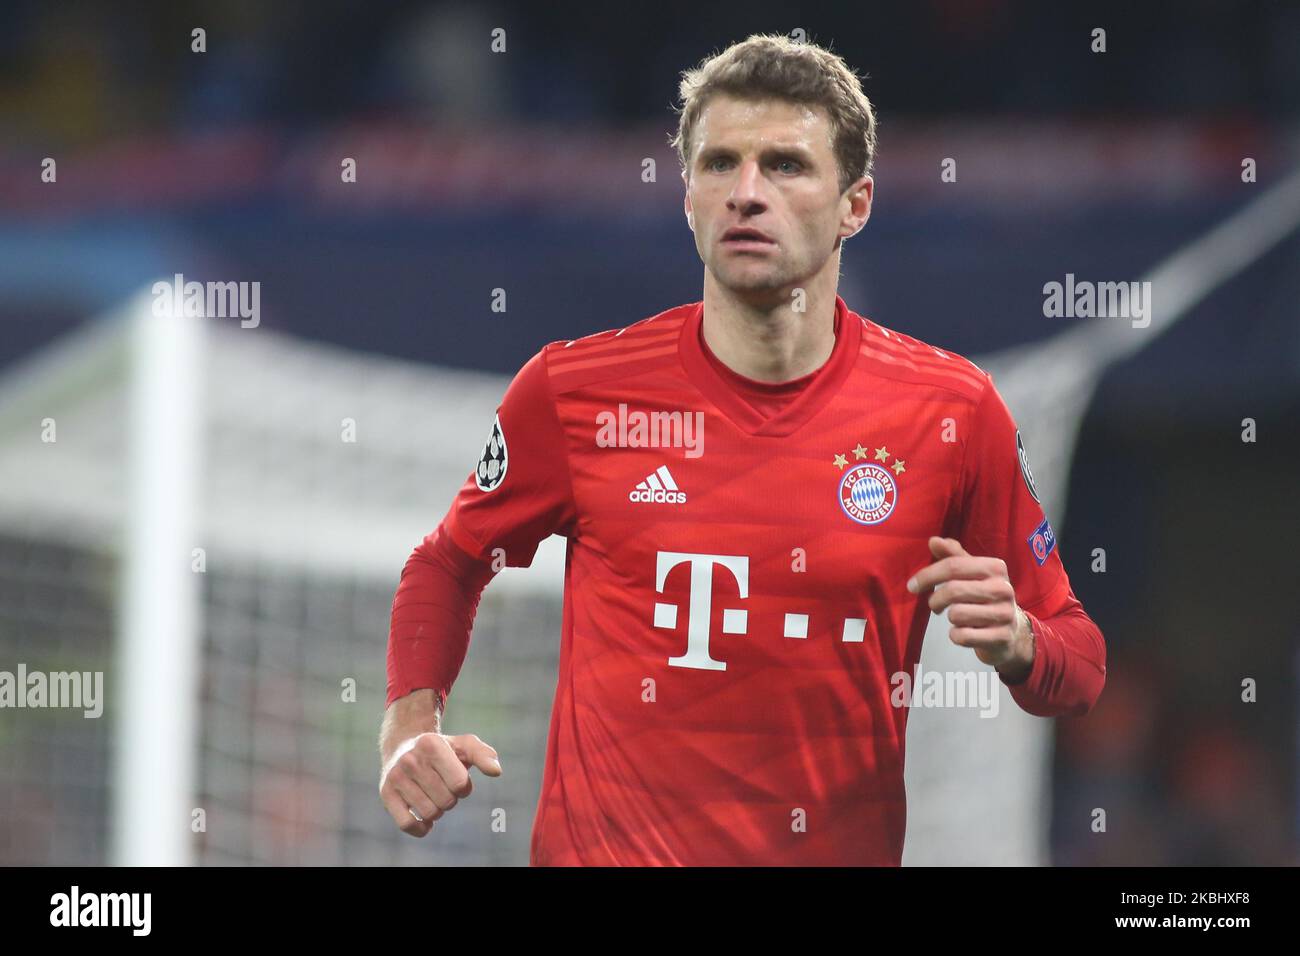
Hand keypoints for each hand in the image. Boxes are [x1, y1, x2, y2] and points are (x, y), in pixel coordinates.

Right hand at [379, 731, 501, 836]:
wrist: (402, 747)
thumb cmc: (441, 750)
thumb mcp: (464, 745)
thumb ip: (484, 755)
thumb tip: (496, 771)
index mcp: (431, 744)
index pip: (459, 784)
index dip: (464, 787)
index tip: (457, 779)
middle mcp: (410, 760)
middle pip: (446, 801)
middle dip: (450, 798)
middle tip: (442, 787)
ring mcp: (396, 777)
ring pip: (430, 814)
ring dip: (438, 810)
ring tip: (432, 796)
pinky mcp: (386, 794)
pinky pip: (407, 824)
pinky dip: (421, 829)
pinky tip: (425, 822)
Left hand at [906, 536, 1032, 672]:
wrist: (1012, 630)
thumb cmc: (984, 596)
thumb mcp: (972, 573)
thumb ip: (952, 556)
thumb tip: (933, 541)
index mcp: (995, 567)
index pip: (953, 566)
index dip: (927, 575)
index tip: (912, 586)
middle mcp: (1003, 589)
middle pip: (953, 590)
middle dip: (935, 600)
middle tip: (934, 604)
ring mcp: (1005, 614)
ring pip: (956, 615)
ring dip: (949, 618)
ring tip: (956, 617)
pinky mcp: (1002, 637)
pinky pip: (963, 636)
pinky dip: (956, 635)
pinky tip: (963, 631)